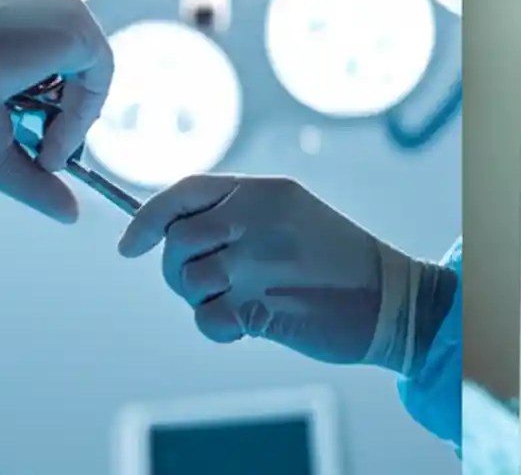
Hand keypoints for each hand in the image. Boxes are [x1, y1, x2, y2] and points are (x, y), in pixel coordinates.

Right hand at [0, 0, 112, 222]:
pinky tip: (50, 140)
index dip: (62, 114)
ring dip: (74, 122)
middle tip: (42, 149)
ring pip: (95, 75)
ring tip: (43, 149)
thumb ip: (36, 178)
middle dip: (70, 118)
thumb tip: (71, 214)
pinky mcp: (74, 24)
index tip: (41, 148)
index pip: (66, 65)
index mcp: (21, 14)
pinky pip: (100, 76)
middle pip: (84, 71)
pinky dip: (82, 117)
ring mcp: (61, 5)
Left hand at [118, 174, 457, 376]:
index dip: (147, 218)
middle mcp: (257, 220)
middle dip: (178, 269)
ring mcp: (259, 262)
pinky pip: (208, 318)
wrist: (391, 298)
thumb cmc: (338, 261)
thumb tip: (171, 233)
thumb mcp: (291, 214)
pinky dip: (218, 329)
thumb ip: (237, 213)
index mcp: (264, 191)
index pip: (184, 192)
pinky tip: (245, 327)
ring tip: (238, 302)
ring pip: (188, 280)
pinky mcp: (263, 306)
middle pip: (177, 240)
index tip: (129, 245)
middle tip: (211, 285)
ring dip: (202, 299)